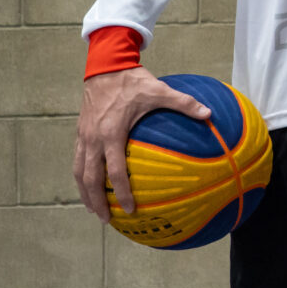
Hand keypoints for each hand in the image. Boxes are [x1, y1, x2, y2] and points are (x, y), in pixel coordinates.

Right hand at [74, 65, 210, 220]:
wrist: (105, 67)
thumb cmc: (134, 81)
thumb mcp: (161, 91)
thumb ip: (185, 103)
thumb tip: (210, 114)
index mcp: (112, 134)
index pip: (116, 172)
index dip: (122, 193)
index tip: (131, 208)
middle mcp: (93, 139)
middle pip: (90, 179)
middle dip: (98, 202)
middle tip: (108, 220)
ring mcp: (84, 137)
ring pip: (79, 172)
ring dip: (85, 193)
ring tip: (94, 209)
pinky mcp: (80, 133)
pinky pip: (77, 161)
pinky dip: (81, 176)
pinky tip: (88, 185)